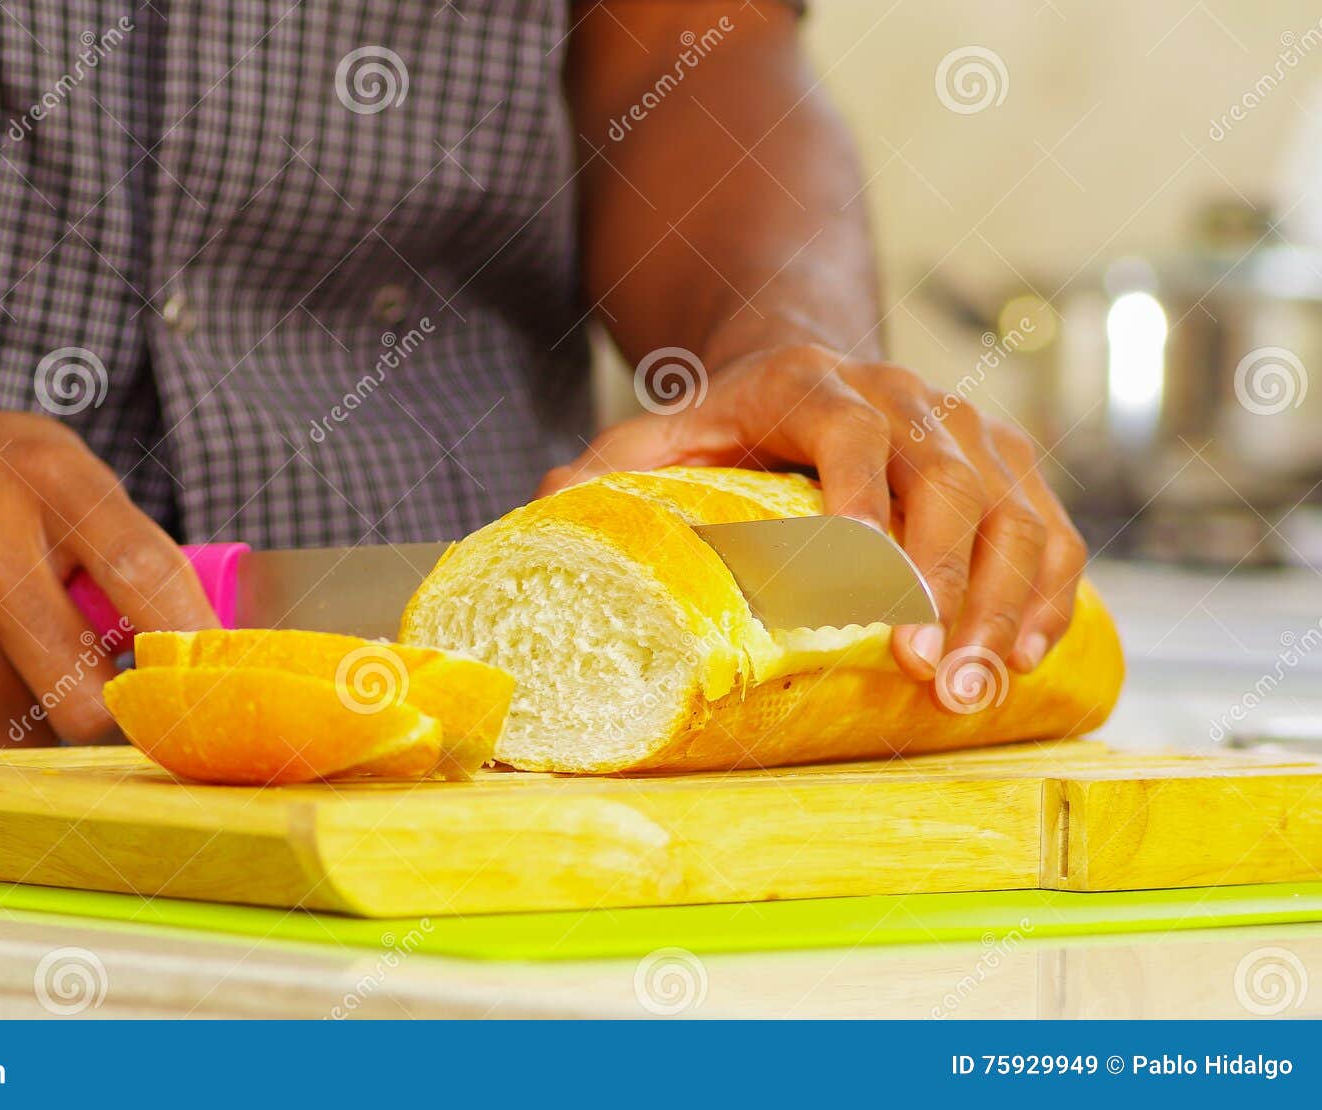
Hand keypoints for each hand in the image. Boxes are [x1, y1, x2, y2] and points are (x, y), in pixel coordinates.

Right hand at [0, 329, 216, 747]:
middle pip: (87, 699)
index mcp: (46, 482)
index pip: (149, 580)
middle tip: (115, 699)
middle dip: (113, 714)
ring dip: (38, 718)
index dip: (191, 649)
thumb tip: (198, 647)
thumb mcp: (55, 467)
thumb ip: (126, 545)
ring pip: (21, 733)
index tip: (205, 685)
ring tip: (16, 658)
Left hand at [538, 343, 1087, 680]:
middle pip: (949, 487)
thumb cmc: (736, 417)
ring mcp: (969, 431)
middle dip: (945, 586)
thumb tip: (542, 501)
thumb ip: (613, 463)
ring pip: (1015, 514)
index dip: (866, 503)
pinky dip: (1049, 595)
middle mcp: (909, 399)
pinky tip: (1023, 657)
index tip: (867, 579)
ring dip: (1005, 606)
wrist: (813, 364)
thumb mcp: (667, 428)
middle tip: (928, 672)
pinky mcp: (1010, 465)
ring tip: (974, 689)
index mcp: (819, 386)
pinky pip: (1051, 530)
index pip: (855, 437)